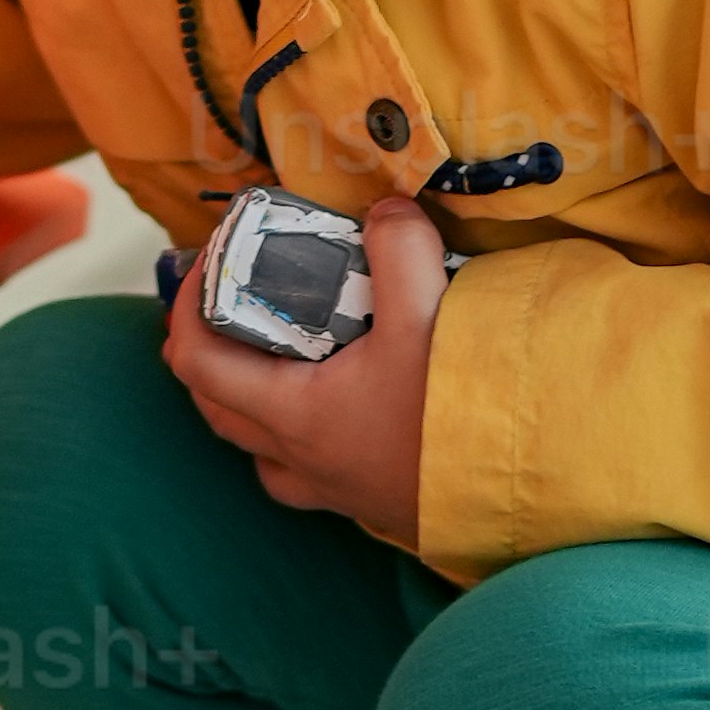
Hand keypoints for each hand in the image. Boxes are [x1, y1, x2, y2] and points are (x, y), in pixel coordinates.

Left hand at [163, 189, 446, 547]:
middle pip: (218, 405)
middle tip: (236, 299)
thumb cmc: (458, 421)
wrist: (520, 497)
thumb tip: (385, 209)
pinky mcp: (370, 500)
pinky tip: (340, 405)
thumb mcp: (428, 317)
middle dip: (211, 349)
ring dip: (251, 400)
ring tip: (280, 353)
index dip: (189, 304)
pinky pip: (307, 470)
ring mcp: (333, 486)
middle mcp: (301, 458)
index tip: (214, 261)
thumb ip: (400, 251)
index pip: (196, 359)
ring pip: (260, 448)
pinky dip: (301, 435)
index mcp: (293, 413)